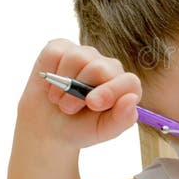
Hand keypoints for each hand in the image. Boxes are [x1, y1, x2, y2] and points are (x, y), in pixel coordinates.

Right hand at [17, 39, 141, 148]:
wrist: (49, 126)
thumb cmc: (81, 128)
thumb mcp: (102, 131)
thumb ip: (122, 118)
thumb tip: (131, 98)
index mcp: (125, 86)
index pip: (129, 81)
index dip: (110, 91)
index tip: (92, 104)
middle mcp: (108, 66)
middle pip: (98, 68)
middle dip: (77, 94)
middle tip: (68, 109)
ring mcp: (85, 54)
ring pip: (75, 58)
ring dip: (61, 86)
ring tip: (59, 99)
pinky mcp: (62, 48)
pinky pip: (55, 54)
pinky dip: (48, 73)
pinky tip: (50, 85)